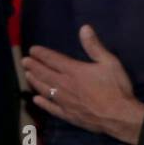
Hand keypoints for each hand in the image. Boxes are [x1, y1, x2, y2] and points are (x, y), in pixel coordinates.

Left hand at [23, 25, 143, 144]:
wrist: (119, 116)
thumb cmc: (116, 88)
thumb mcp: (109, 62)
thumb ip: (94, 46)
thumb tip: (84, 28)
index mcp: (73, 71)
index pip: (52, 59)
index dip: (41, 54)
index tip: (32, 50)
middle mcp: (64, 85)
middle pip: (44, 74)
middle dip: (33, 66)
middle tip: (24, 62)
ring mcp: (64, 101)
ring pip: (44, 89)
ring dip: (34, 81)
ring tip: (27, 75)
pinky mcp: (67, 115)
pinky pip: (51, 108)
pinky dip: (42, 103)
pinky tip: (36, 100)